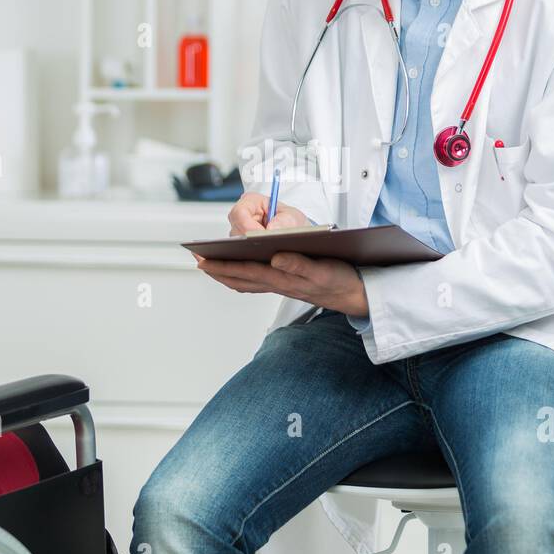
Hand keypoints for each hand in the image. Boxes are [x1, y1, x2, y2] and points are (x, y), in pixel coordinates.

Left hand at [191, 193, 368, 316]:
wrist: (355, 295)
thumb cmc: (341, 280)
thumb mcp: (323, 270)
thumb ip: (299, 264)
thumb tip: (275, 258)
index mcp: (284, 278)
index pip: (246, 271)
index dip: (223, 265)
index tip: (203, 259)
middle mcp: (279, 283)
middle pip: (240, 279)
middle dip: (217, 270)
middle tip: (197, 260)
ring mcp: (282, 285)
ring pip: (246, 282)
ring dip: (226, 274)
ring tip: (211, 265)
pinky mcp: (287, 284)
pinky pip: (258, 282)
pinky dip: (242, 277)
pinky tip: (239, 271)